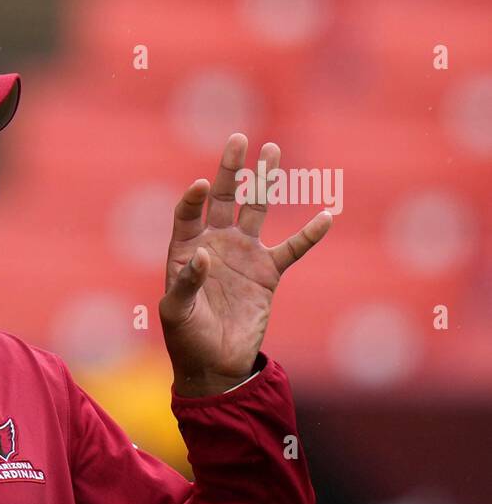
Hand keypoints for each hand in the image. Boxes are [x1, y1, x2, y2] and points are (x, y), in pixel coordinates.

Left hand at [159, 133, 331, 396]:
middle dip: (229, 170)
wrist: (215, 364)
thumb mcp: (176, 313)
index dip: (193, 199)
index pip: (188, 214)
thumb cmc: (186, 338)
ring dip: (264, 182)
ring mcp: (243, 256)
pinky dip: (309, 234)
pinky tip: (326, 215)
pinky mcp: (267, 274)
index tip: (200, 184)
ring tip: (272, 151)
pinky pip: (292, 249)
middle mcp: (214, 245)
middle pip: (222, 199)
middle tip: (237, 139)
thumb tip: (202, 256)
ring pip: (256, 210)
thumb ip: (186, 283)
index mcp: (185, 251)